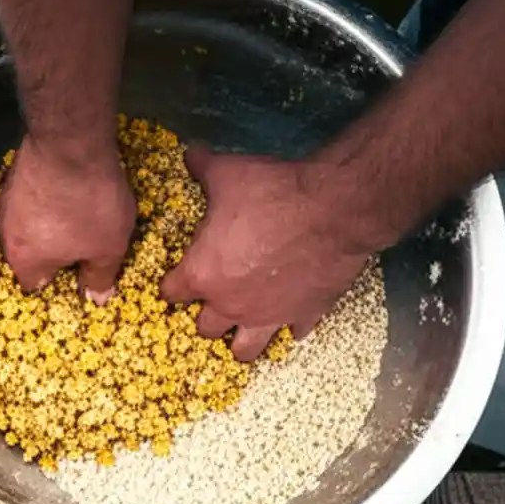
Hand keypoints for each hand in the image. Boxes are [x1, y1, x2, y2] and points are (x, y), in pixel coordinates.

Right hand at [0, 137, 136, 300]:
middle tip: (86, 243)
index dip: (60, 284)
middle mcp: (7, 233)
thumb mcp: (108, 249)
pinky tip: (71, 190)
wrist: (72, 141)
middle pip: (31, 253)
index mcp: (25, 259)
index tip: (80, 274)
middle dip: (56, 252)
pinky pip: (34, 198)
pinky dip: (50, 199)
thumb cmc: (91, 204)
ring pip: (31, 223)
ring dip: (52, 223)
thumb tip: (96, 300)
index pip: (35, 286)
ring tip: (80, 214)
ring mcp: (8, 199)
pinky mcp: (16, 173)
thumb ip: (100, 277)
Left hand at [161, 147, 381, 360]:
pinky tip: (291, 311)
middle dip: (206, 315)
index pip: (171, 293)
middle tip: (215, 297)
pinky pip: (293, 333)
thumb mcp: (228, 173)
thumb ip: (203, 168)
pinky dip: (290, 324)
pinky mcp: (304, 315)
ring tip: (245, 324)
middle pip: (205, 328)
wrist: (333, 208)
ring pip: (245, 349)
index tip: (178, 278)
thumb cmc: (272, 193)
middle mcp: (231, 305)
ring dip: (241, 338)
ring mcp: (269, 316)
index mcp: (204, 274)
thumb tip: (190, 154)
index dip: (172, 284)